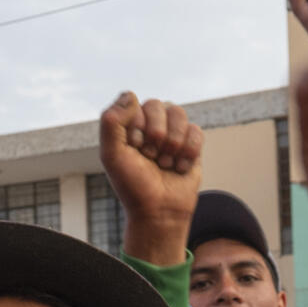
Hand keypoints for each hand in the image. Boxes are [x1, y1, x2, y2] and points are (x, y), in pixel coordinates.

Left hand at [98, 93, 202, 263]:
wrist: (159, 212)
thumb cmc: (133, 185)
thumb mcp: (112, 155)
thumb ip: (112, 122)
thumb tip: (131, 94)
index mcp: (128, 124)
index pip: (136, 105)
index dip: (136, 128)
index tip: (133, 149)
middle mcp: (150, 124)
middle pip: (159, 105)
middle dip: (157, 135)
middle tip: (151, 157)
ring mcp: (172, 133)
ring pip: (179, 114)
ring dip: (173, 143)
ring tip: (165, 163)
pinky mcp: (192, 144)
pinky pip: (196, 131)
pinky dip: (188, 152)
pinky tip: (179, 168)